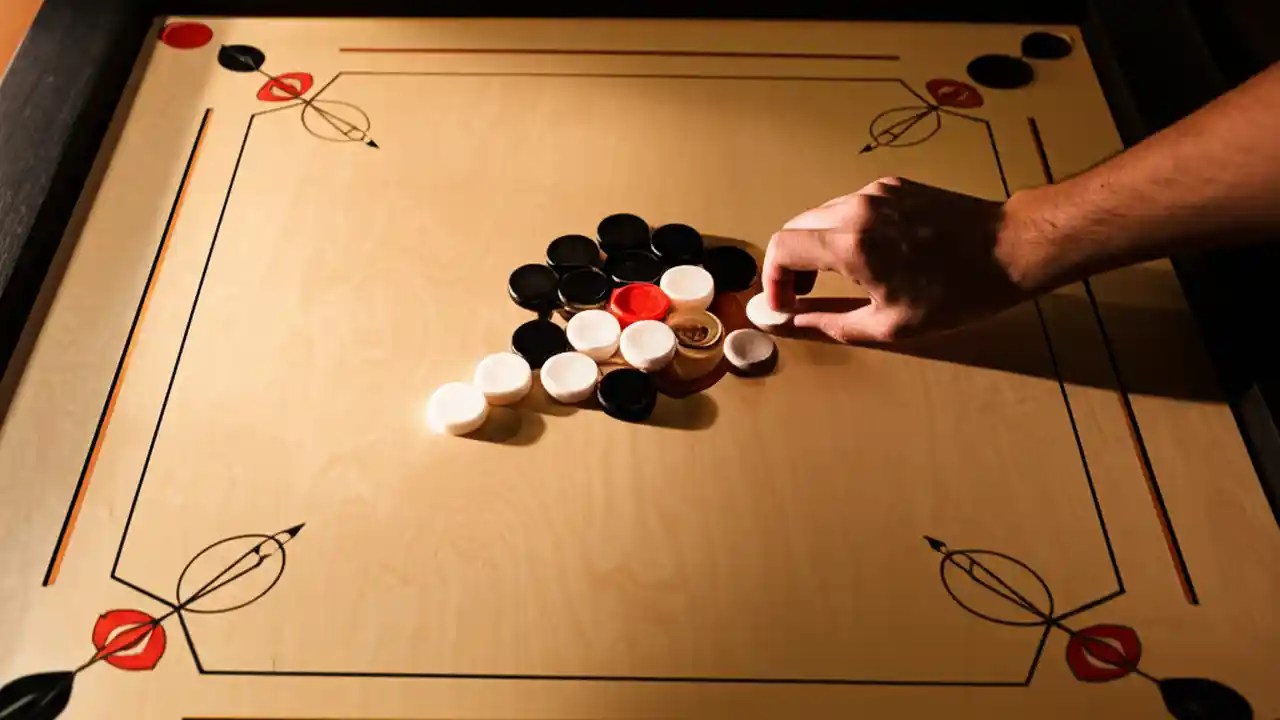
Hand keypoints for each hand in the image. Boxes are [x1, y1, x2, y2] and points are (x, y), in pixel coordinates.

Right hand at [763, 177, 1047, 342]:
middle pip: (794, 228)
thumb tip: (797, 322)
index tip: (784, 303)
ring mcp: (875, 191)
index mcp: (850, 244)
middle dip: (789, 264)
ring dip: (814, 247)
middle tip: (803, 294)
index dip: (773, 280)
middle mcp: (855, 208)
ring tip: (835, 277)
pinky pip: (849, 206)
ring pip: (820, 215)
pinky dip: (841, 230)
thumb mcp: (891, 326)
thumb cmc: (956, 293)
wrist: (1009, 249)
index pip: (781, 248)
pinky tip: (867, 255)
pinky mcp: (893, 185)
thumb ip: (834, 324)